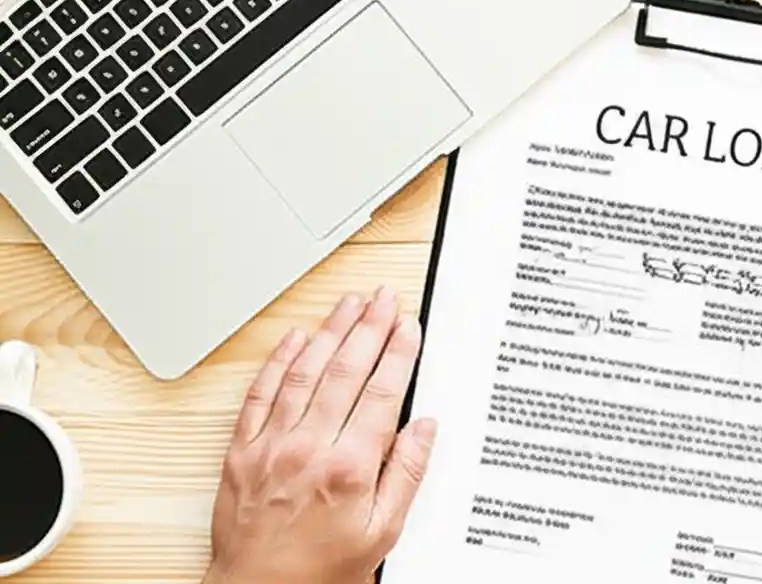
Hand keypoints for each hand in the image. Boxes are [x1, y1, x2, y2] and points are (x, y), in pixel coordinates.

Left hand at [204, 288, 435, 583]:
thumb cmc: (321, 570)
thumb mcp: (383, 532)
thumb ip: (407, 475)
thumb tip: (424, 429)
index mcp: (350, 468)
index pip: (382, 392)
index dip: (398, 353)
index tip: (409, 328)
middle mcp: (309, 448)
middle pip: (346, 370)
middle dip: (369, 327)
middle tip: (384, 298)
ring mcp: (272, 446)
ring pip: (305, 372)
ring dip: (330, 331)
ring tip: (349, 304)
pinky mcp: (242, 451)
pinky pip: (261, 394)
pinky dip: (279, 361)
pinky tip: (296, 338)